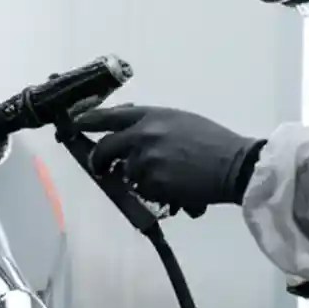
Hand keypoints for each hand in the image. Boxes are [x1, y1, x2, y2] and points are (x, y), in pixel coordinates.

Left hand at [71, 105, 264, 216]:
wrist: (235, 165)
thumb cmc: (213, 141)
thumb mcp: (181, 120)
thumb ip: (152, 123)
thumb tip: (128, 130)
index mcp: (151, 115)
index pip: (109, 116)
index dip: (88, 120)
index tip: (74, 124)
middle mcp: (142, 135)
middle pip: (105, 149)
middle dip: (98, 160)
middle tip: (99, 167)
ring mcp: (145, 160)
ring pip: (126, 174)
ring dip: (138, 178)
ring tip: (165, 177)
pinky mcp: (152, 183)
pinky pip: (142, 191)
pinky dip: (153, 192)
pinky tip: (174, 188)